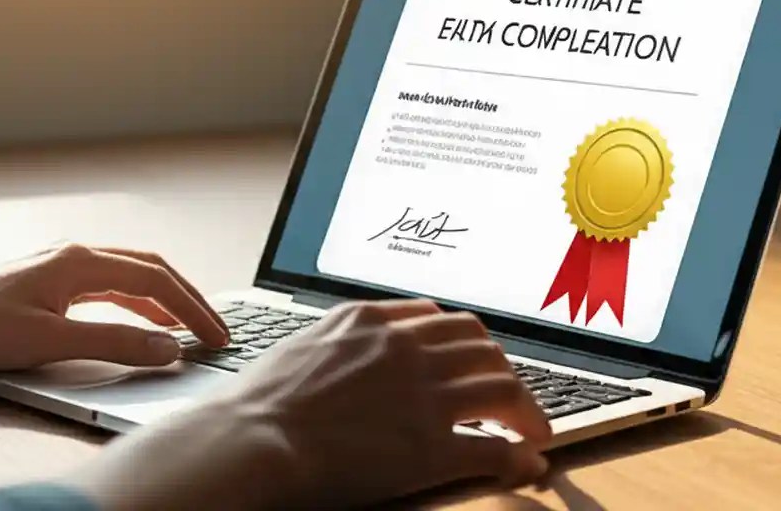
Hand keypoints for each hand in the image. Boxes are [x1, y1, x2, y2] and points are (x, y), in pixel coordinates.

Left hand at [0, 243, 226, 394]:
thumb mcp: (53, 342)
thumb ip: (116, 344)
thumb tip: (168, 349)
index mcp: (82, 261)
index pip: (158, 281)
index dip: (194, 311)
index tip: (216, 337)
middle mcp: (75, 254)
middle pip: (151, 269)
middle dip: (188, 299)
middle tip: (215, 329)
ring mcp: (60, 266)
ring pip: (130, 275)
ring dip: (164, 299)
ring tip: (187, 327)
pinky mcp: (47, 281)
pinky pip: (108, 285)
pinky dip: (135, 302)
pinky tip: (138, 321)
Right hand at [72, 299, 551, 510]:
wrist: (250, 440)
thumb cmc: (260, 401)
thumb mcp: (304, 343)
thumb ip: (345, 334)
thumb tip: (368, 338)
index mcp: (373, 321)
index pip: (444, 319)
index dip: (468, 341)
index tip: (474, 358)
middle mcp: (407, 350)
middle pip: (481, 346)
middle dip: (503, 369)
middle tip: (511, 393)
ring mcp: (423, 396)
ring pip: (500, 386)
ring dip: (524, 408)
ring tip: (530, 427)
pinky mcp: (430, 446)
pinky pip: (493, 446)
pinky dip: (519, 453)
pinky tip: (527, 461)